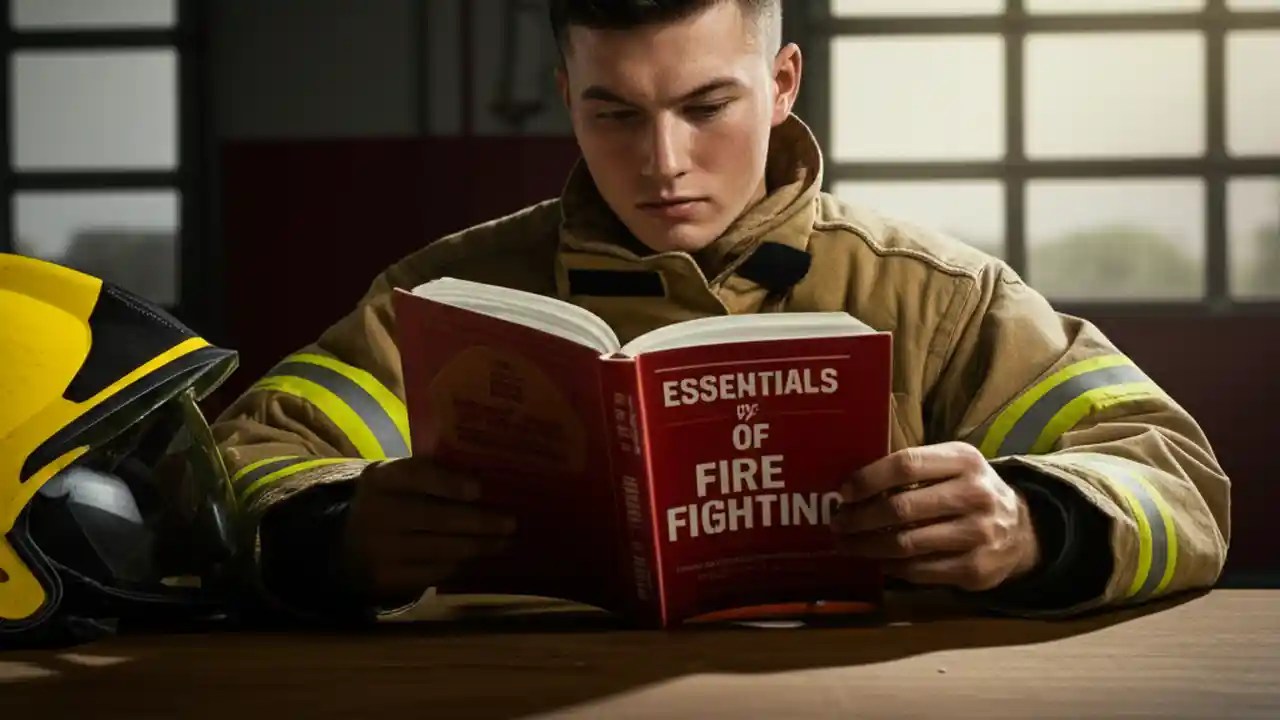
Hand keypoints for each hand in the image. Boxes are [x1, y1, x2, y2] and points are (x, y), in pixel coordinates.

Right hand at [339, 456, 516, 604]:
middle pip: (436, 518)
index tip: (479, 490)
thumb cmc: (389, 501)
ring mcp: (381, 550)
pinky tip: (479, 558)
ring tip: (504, 542)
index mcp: (382, 479)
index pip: (416, 476)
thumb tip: (487, 478)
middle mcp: (377, 513)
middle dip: (478, 522)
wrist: (346, 544)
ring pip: (441, 549)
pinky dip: (461, 564)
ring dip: (479, 547)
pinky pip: (435, 572)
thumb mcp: (396, 479)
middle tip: (510, 523)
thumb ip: (429, 473)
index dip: (448, 484)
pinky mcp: (389, 579)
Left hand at [831, 442, 1039, 591]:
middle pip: (901, 507)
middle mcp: (974, 494)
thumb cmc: (968, 491)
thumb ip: (913, 469)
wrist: (1021, 530)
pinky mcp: (975, 569)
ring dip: (867, 546)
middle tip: (837, 523)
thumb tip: (852, 485)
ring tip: (847, 544)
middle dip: (859, 518)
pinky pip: (919, 570)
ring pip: (906, 543)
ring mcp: (978, 534)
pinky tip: (877, 561)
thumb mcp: (951, 466)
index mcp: (963, 460)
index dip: (868, 479)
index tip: (843, 491)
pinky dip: (891, 567)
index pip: (906, 465)